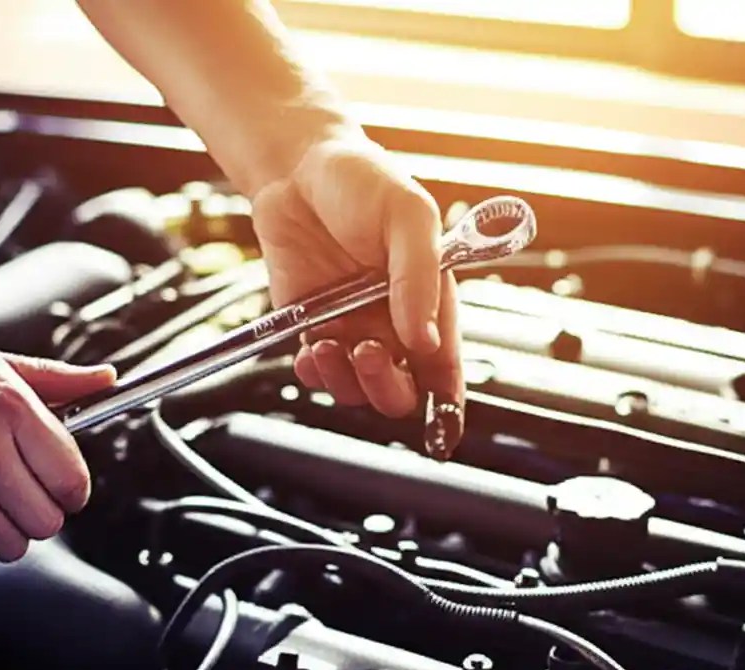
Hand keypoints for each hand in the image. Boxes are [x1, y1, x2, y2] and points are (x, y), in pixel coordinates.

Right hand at [0, 341, 114, 576]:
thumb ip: (56, 380)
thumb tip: (106, 380)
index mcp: (9, 409)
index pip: (74, 480)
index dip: (71, 488)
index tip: (56, 484)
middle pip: (49, 521)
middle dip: (38, 510)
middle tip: (13, 490)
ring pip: (16, 547)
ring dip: (5, 531)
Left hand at [251, 135, 463, 418]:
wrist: (297, 165)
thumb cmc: (362, 179)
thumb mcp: (408, 217)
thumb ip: (418, 277)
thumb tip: (424, 339)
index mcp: (431, 301)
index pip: (446, 368)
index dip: (447, 404)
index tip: (442, 429)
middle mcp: (394, 323)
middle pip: (400, 390)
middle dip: (387, 387)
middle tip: (370, 351)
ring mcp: (351, 327)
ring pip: (357, 389)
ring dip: (346, 380)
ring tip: (331, 343)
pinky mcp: (311, 325)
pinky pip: (317, 372)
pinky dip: (314, 373)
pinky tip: (312, 349)